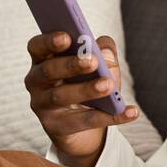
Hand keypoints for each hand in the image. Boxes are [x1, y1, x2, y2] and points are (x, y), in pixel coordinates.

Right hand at [24, 31, 140, 166]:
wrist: (83, 129)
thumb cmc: (87, 84)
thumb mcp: (99, 66)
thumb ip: (104, 53)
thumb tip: (106, 51)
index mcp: (43, 59)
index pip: (37, 46)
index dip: (49, 41)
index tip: (67, 37)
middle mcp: (36, 81)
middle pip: (48, 71)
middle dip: (71, 64)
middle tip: (93, 61)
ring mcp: (42, 106)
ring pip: (61, 96)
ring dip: (87, 90)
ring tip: (108, 85)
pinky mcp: (54, 127)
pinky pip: (82, 122)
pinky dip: (108, 117)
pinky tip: (130, 112)